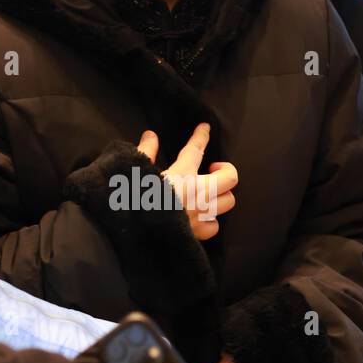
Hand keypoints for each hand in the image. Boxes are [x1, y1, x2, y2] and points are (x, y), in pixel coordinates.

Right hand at [137, 122, 237, 241]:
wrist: (134, 235)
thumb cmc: (132, 201)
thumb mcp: (134, 171)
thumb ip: (145, 152)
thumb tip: (150, 136)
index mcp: (181, 175)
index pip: (196, 149)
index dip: (201, 136)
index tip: (205, 128)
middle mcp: (197, 194)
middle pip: (230, 177)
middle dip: (225, 170)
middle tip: (212, 169)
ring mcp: (200, 215)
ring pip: (228, 202)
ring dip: (221, 195)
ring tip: (209, 193)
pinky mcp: (197, 234)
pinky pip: (213, 226)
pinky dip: (210, 221)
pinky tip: (201, 218)